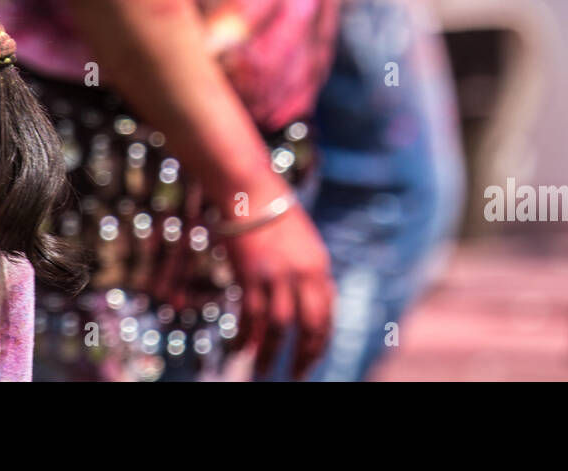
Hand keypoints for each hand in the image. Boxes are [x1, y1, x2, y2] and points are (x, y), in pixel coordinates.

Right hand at [224, 201, 334, 379]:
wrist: (251, 192)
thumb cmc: (276, 217)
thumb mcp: (305, 246)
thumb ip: (310, 275)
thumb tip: (310, 306)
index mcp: (319, 268)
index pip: (326, 315)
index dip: (320, 342)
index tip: (311, 358)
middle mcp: (303, 274)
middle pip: (309, 326)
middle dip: (303, 356)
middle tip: (296, 375)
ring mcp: (276, 275)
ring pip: (278, 327)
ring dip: (270, 354)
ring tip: (263, 373)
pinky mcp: (250, 275)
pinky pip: (250, 315)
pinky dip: (245, 336)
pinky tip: (241, 350)